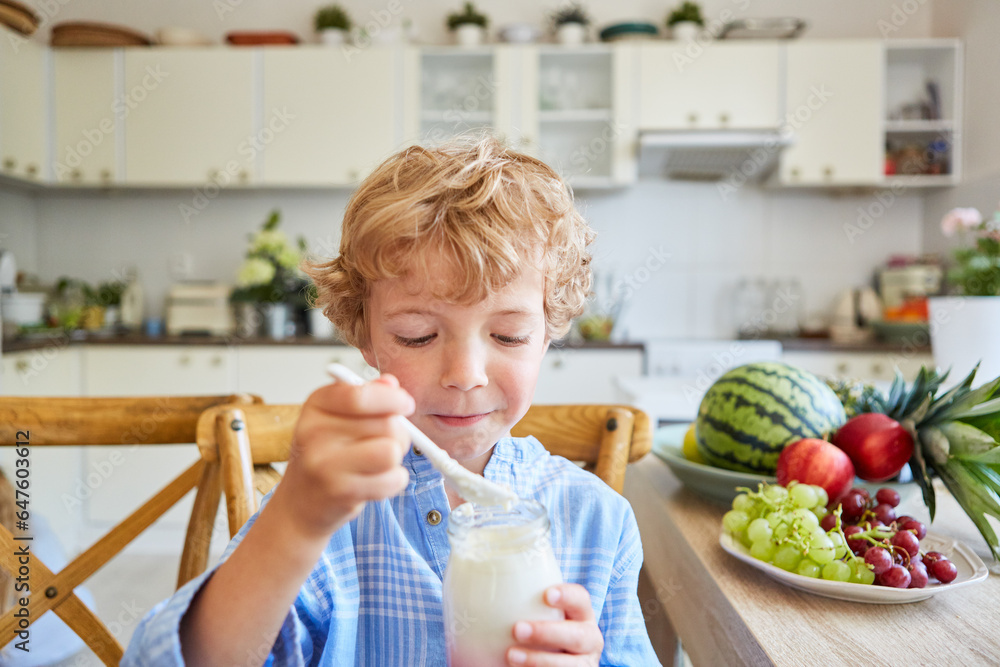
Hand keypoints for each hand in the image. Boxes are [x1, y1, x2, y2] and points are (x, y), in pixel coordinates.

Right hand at [273, 374, 413, 539]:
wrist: (301, 501)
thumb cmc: (326, 454)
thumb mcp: (338, 417)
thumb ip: (366, 396)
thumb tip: (391, 384)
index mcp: (316, 405)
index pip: (360, 395)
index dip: (391, 398)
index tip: (405, 404)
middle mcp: (314, 432)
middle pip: (386, 423)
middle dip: (398, 432)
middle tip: (385, 441)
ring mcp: (325, 464)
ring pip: (391, 451)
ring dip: (396, 458)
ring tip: (379, 461)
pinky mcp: (341, 491)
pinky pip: (393, 479)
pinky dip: (394, 480)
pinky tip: (375, 480)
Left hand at [506, 584, 603, 665]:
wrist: (548, 660)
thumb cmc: (540, 627)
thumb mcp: (540, 612)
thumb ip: (524, 598)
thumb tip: (480, 578)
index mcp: (581, 614)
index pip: (581, 599)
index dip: (568, 596)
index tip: (547, 594)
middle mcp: (588, 639)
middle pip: (577, 635)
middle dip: (548, 632)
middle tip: (517, 629)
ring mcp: (583, 664)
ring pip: (570, 665)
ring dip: (539, 660)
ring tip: (510, 655)